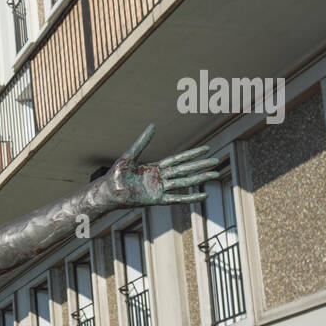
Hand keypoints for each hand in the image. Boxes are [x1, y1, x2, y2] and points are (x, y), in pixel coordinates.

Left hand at [102, 124, 217, 207]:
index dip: (192, 154)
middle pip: (185, 170)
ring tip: (214, 175)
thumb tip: (153, 125)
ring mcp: (160, 189)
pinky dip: (190, 197)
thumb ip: (143, 141)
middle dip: (201, 165)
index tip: (206, 149)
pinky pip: (177, 199)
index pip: (178, 159)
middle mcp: (160, 178)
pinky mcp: (157, 200)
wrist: (109, 191)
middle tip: (216, 161)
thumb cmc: (116, 174)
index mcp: (155, 167)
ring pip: (185, 182)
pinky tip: (203, 195)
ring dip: (199, 178)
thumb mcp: (131, 155)